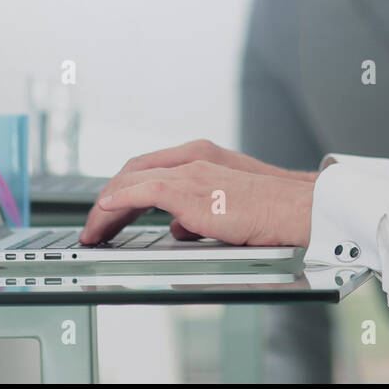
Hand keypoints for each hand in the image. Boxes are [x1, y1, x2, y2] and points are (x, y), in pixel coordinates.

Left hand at [80, 161, 313, 248]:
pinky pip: (143, 191)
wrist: (294, 208)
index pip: (149, 168)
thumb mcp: (226, 208)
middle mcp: (192, 158)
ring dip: (107, 207)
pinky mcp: (191, 191)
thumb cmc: (269, 210)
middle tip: (94, 225)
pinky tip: (105, 211)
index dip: (124, 190)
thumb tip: (175, 228)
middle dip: (108, 198)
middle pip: (134, 171)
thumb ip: (196, 214)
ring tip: (94, 231)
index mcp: (201, 157)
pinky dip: (120, 200)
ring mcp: (191, 172)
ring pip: (133, 180)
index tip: (108, 212)